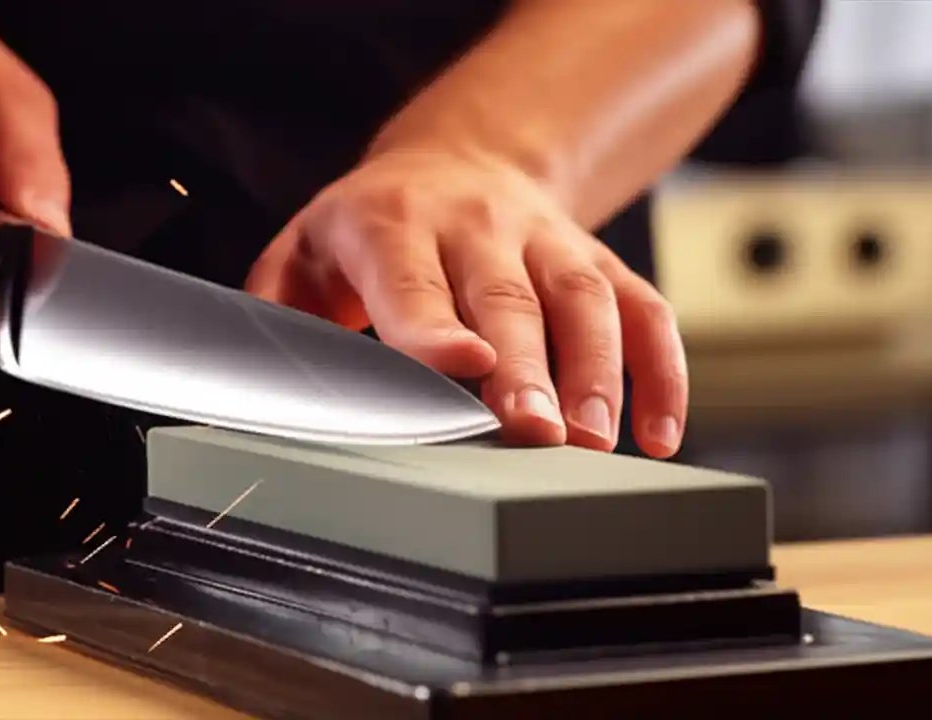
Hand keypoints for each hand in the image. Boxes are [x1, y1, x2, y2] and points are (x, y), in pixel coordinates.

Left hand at [245, 149, 687, 457]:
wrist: (460, 160)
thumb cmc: (373, 228)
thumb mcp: (305, 250)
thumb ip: (279, 309)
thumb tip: (271, 382)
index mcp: (393, 224)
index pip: (413, 279)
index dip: (436, 327)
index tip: (462, 368)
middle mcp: (477, 226)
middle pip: (508, 297)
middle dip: (524, 368)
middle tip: (532, 432)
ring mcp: (546, 240)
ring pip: (585, 300)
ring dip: (596, 372)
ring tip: (595, 439)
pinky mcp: (595, 260)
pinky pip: (642, 309)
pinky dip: (661, 371)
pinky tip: (660, 430)